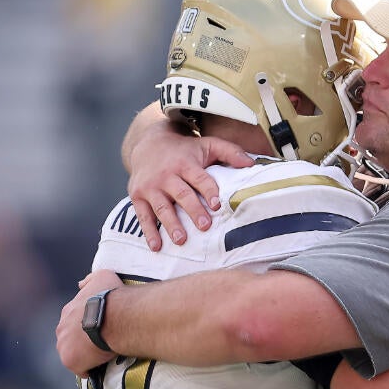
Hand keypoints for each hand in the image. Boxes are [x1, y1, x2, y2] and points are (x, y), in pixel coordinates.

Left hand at [56, 270, 123, 374]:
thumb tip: (81, 284)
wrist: (115, 316)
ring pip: (72, 354)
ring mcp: (64, 345)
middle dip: (82, 342)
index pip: (74, 322)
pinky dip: (89, 369)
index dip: (86, 327)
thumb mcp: (102, 276)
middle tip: (100, 343)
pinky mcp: (70, 360)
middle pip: (70, 339)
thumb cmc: (111, 296)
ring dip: (83, 356)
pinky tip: (99, 366)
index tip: (99, 329)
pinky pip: (80, 369)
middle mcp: (61, 328)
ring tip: (100, 355)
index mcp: (68, 311)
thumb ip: (90, 280)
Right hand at [126, 120, 252, 251]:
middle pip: (181, 194)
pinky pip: (142, 215)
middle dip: (193, 211)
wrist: (148, 143)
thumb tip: (251, 163)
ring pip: (162, 207)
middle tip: (204, 226)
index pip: (199, 178)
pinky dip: (149, 231)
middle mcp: (166, 175)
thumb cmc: (184, 150)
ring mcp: (150, 186)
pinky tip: (156, 246)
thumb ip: (229, 152)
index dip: (208, 191)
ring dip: (171, 224)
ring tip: (181, 240)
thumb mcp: (207, 145)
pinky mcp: (137, 196)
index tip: (217, 205)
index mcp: (185, 163)